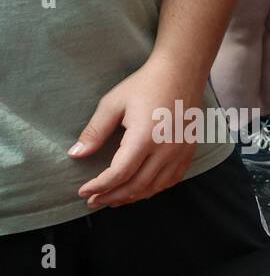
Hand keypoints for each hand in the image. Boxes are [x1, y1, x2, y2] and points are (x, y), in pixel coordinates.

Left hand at [70, 59, 201, 209]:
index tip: (83, 191)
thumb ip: (95, 131)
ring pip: (155, 187)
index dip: (100, 186)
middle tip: (94, 201)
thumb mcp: (113, 104)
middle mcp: (165, 150)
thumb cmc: (145, 85)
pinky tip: (139, 190)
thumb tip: (76, 154)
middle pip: (137, 185)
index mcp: (145, 137)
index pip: (120, 173)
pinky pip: (171, 181)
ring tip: (113, 200)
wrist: (181, 74)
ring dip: (132, 197)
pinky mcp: (188, 153)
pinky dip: (153, 190)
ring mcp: (180, 154)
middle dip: (112, 196)